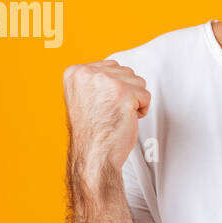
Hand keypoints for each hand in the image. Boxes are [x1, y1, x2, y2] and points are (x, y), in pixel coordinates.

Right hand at [63, 60, 150, 177]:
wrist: (94, 155)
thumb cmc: (93, 131)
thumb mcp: (85, 96)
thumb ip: (96, 80)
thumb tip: (117, 69)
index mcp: (75, 72)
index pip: (112, 67)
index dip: (114, 89)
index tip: (102, 107)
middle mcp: (87, 73)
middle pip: (127, 72)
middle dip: (126, 94)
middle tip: (110, 113)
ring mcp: (105, 81)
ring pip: (138, 82)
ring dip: (134, 101)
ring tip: (117, 116)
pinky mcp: (123, 93)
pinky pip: (146, 96)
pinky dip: (142, 110)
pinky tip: (126, 120)